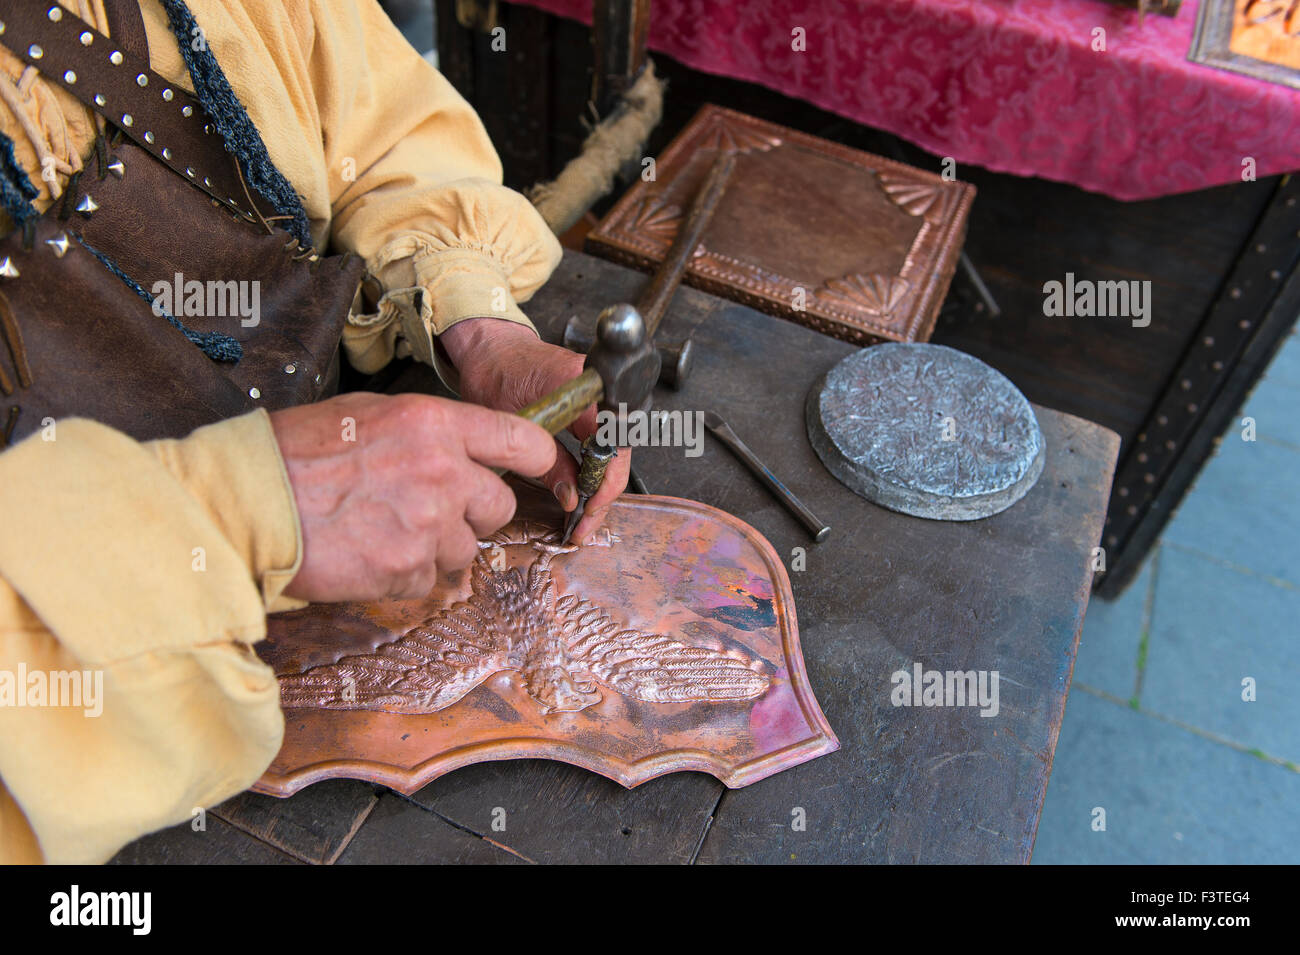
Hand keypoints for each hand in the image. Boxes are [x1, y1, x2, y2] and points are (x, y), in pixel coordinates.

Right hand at [270, 391, 555, 601]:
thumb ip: (427, 432)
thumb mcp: (369, 414)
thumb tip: (463, 449)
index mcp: (435, 425)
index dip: (538, 458)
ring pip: (466, 549)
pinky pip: (428, 579)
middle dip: (474, 512)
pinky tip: (368, 553)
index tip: (541, 468)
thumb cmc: (296, 453)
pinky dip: (405, 573)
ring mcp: (428, 525)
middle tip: (431, 508)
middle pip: (500, 506)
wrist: (249, 505)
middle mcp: (443, 473)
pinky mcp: (407, 570)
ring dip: (436, 547)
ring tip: (385, 530)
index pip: (522, 441)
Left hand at [441, 317, 630, 540]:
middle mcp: (600, 387)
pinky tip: (583, 492)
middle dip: (606, 491)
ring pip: (615, 449)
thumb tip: (570, 499)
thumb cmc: (494, 372)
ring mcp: (600, 394)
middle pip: (620, 448)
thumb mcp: (513, 425)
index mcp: (583, 385)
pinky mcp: (593, 404)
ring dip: (602, 484)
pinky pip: (604, 441)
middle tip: (585, 523)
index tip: (589, 507)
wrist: (491, 347)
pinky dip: (595, 469)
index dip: (605, 480)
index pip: (612, 441)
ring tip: (584, 516)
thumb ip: (545, 463)